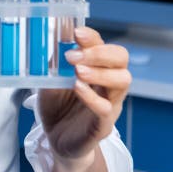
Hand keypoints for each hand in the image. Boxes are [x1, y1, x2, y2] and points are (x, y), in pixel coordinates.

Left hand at [39, 26, 130, 162]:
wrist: (55, 138)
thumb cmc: (57, 105)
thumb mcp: (50, 78)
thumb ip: (54, 62)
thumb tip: (50, 38)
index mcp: (97, 68)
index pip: (104, 45)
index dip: (92, 37)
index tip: (76, 33)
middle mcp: (108, 83)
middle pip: (121, 59)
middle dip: (99, 52)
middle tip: (72, 55)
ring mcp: (109, 103)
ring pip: (122, 81)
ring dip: (99, 72)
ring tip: (77, 71)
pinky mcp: (102, 125)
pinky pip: (105, 109)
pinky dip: (91, 96)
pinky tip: (77, 88)